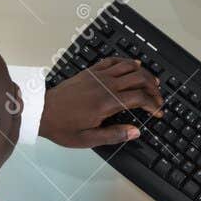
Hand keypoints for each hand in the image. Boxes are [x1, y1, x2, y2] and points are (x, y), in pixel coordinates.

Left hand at [39, 57, 163, 147]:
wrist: (41, 111)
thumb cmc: (62, 127)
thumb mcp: (87, 139)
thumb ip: (114, 135)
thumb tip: (135, 132)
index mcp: (106, 103)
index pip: (139, 98)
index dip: (153, 105)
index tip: (158, 113)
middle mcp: (104, 85)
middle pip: (139, 79)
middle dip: (153, 88)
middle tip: (159, 98)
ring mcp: (97, 76)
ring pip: (129, 67)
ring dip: (144, 73)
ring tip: (153, 82)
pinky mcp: (90, 71)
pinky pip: (113, 61)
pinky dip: (126, 61)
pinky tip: (134, 64)